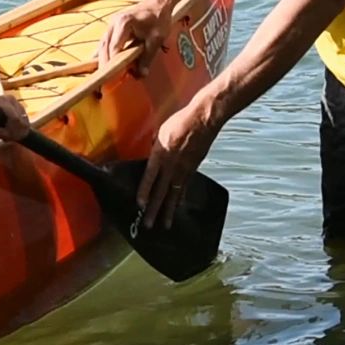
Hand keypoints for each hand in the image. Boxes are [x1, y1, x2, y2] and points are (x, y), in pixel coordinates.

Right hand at [97, 3, 165, 76]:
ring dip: (101, 59)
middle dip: (103, 64)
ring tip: (102, 75)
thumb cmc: (158, 19)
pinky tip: (101, 64)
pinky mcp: (112, 28)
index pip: (114, 48)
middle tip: (103, 80)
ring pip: (102, 45)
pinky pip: (105, 42)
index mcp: (123, 24)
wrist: (158, 3)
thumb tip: (141, 75)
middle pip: (104, 47)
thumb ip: (147, 57)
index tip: (113, 77)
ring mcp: (111, 25)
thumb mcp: (156, 39)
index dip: (112, 63)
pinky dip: (103, 53)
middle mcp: (113, 23)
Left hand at [137, 101, 219, 229]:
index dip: (144, 192)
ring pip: (174, 194)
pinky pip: (184, 188)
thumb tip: (151, 156)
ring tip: (165, 224)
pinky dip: (180, 199)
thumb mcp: (161, 132)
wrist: (204, 120)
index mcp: (161, 155)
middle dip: (154, 210)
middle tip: (148, 225)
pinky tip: (177, 207)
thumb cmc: (180, 122)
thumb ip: (155, 147)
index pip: (150, 178)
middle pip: (161, 192)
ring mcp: (184, 170)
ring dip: (168, 210)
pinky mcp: (193, 169)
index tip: (140, 205)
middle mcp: (172, 166)